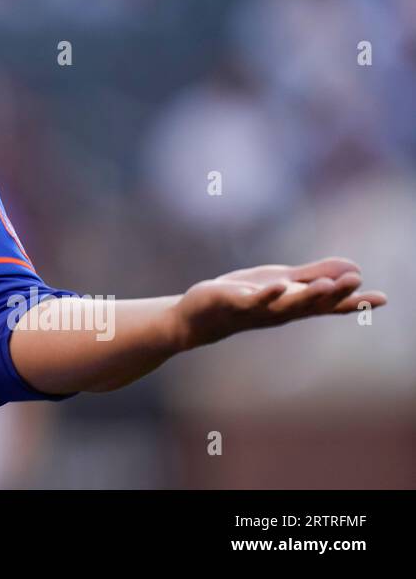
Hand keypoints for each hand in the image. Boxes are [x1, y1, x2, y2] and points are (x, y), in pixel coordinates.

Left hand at [170, 257, 386, 351]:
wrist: (201, 315)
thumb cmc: (245, 297)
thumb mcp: (283, 281)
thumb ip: (315, 275)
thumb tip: (354, 268)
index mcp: (295, 304)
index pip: (329, 305)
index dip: (354, 302)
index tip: (382, 298)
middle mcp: (282, 311)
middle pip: (312, 304)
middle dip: (334, 294)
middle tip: (358, 282)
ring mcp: (259, 309)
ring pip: (287, 305)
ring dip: (306, 296)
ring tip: (326, 285)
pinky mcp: (236, 303)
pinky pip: (254, 300)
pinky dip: (267, 294)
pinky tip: (279, 285)